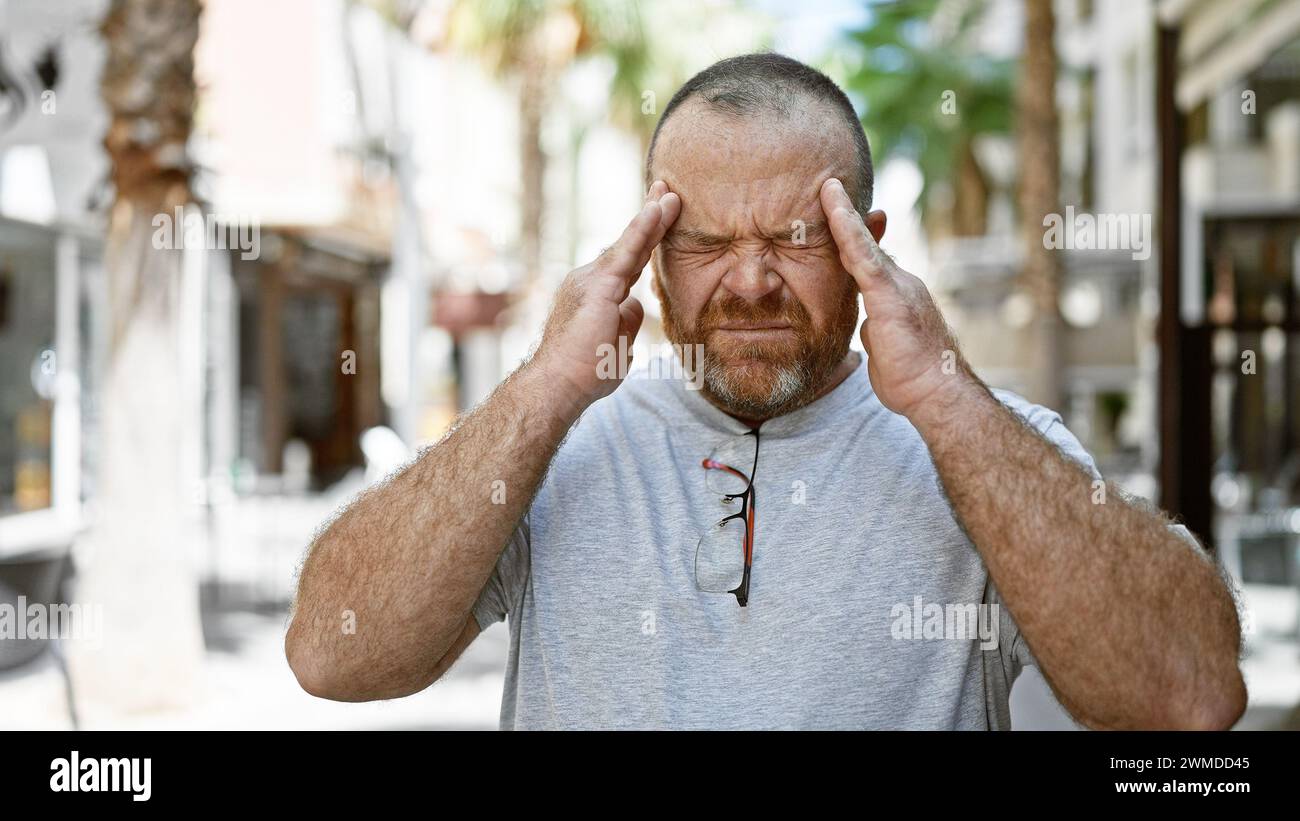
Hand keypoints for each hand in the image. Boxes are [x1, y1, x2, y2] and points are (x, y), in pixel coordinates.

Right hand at [532, 180, 680, 404]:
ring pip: (627, 245)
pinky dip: (643, 230)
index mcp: (595, 295)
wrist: (558, 386)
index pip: (627, 263)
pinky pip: (625, 252)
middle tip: (666, 191)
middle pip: (627, 246)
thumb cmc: (584, 374)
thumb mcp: (617, 345)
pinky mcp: (597, 286)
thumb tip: (634, 306)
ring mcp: (589, 280)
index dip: (646, 241)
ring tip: (671, 195)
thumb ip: (625, 322)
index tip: (661, 218)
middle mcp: (588, 280)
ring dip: (651, 218)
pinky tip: (657, 210)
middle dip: (649, 219)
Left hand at [820, 177, 978, 422]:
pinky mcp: (890, 295)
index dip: (853, 238)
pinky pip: (863, 255)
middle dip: (848, 217)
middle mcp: (900, 283)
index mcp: (895, 296)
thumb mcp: (885, 348)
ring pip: (863, 244)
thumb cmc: (911, 380)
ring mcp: (897, 287)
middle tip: (829, 187)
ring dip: (844, 214)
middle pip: (866, 245)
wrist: (936, 392)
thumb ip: (876, 330)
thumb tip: (867, 325)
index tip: (840, 214)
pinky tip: (833, 208)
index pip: (869, 262)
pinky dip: (847, 229)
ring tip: (827, 187)